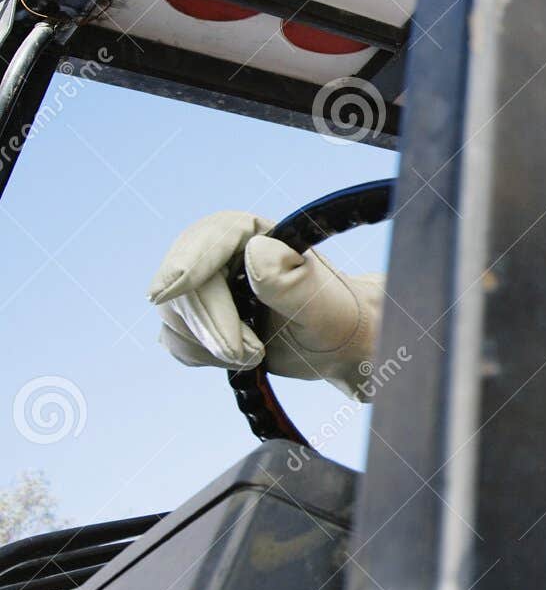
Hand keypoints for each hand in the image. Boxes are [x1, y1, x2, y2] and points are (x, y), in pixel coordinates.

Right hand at [148, 211, 384, 400]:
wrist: (336, 343)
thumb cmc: (335, 315)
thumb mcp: (318, 301)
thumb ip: (287, 280)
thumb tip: (253, 250)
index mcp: (253, 233)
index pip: (209, 239)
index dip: (185, 263)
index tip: (166, 293)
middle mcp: (221, 254)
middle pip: (184, 285)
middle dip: (213, 325)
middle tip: (253, 353)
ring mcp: (204, 286)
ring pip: (175, 316)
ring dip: (211, 345)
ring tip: (258, 353)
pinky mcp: (196, 318)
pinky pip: (176, 339)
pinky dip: (203, 355)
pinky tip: (241, 356)